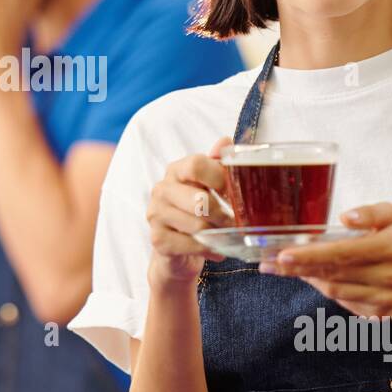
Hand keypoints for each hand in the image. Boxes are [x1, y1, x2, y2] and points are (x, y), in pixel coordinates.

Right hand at [145, 137, 234, 289]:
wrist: (176, 250)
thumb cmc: (196, 212)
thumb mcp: (208, 186)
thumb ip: (217, 164)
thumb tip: (226, 141)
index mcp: (175, 170)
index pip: (196, 165)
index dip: (220, 178)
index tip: (236, 192)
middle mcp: (161, 189)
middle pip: (200, 200)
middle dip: (224, 214)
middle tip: (236, 223)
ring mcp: (155, 214)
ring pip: (198, 225)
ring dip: (219, 234)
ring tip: (227, 237)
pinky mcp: (157, 240)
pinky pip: (191, 245)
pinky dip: (209, 250)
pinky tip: (214, 250)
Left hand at [264, 202, 391, 317]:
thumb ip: (372, 212)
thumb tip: (345, 216)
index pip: (345, 253)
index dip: (312, 255)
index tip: (284, 255)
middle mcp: (391, 275)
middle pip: (334, 273)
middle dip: (298, 268)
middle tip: (269, 262)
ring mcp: (385, 297)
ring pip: (334, 290)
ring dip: (306, 278)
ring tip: (283, 267)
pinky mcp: (379, 311)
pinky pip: (342, 300)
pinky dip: (323, 287)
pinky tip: (308, 276)